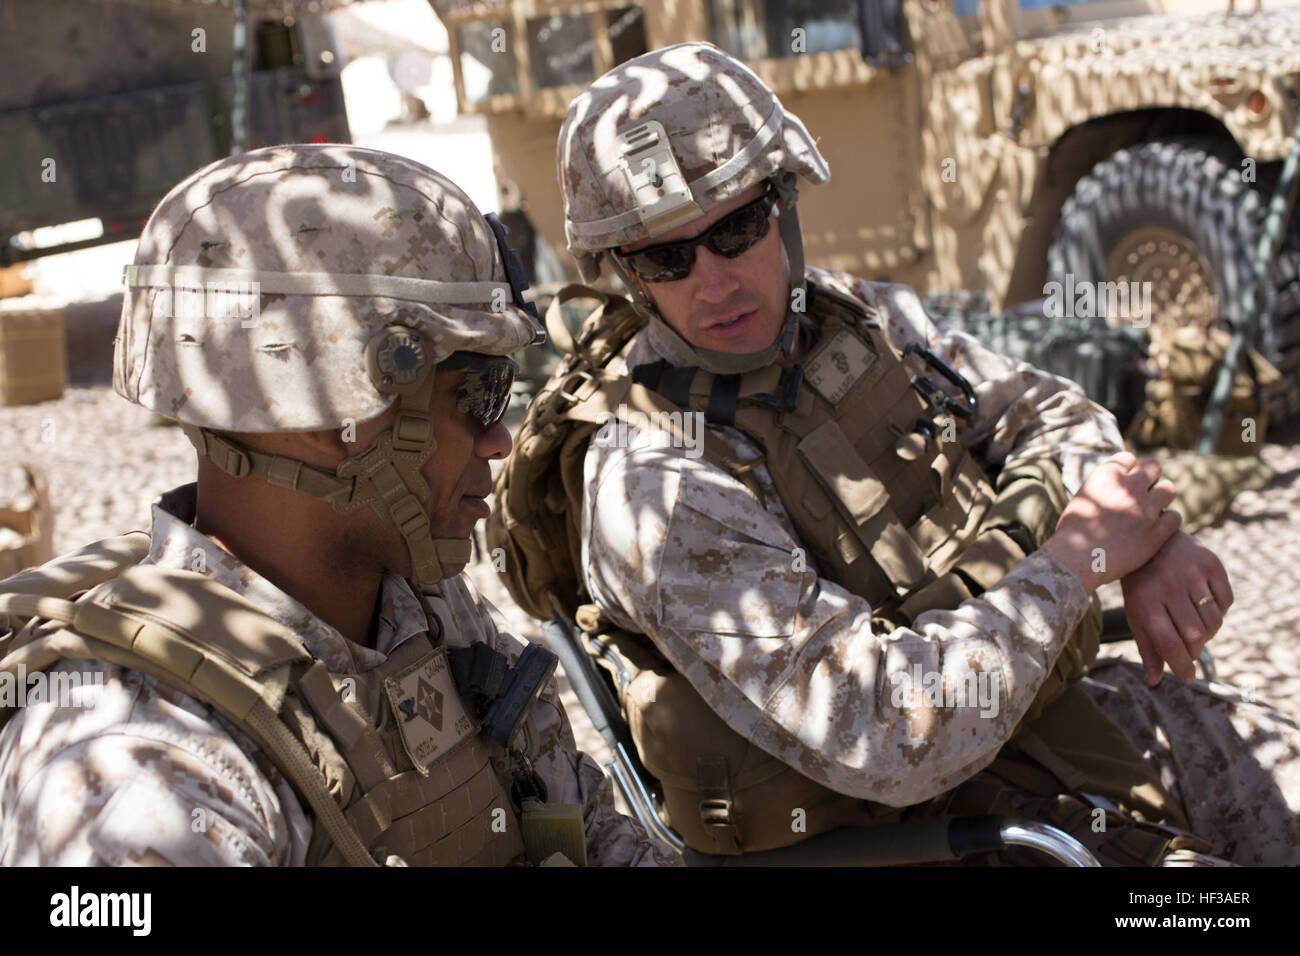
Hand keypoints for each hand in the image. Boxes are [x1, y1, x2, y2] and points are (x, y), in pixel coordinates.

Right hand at [1039, 452, 1180, 592]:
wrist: (1076, 559)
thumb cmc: (1072, 532)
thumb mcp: (1082, 498)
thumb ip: (1102, 486)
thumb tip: (1112, 483)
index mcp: (1107, 475)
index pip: (1129, 458)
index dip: (1128, 469)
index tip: (1125, 480)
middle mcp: (1129, 487)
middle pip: (1154, 466)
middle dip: (1150, 477)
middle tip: (1143, 493)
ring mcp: (1145, 509)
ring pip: (1169, 489)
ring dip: (1162, 496)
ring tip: (1152, 509)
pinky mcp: (1157, 532)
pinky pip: (1175, 516)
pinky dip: (1168, 521)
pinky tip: (1157, 528)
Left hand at [1120, 530, 1232, 684]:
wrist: (1153, 540)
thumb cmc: (1142, 585)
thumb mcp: (1137, 613)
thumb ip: (1147, 647)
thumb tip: (1154, 681)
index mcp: (1144, 601)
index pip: (1169, 644)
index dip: (1181, 666)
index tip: (1188, 678)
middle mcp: (1168, 586)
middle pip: (1195, 636)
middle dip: (1195, 650)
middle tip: (1189, 647)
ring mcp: (1191, 573)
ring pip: (1214, 622)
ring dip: (1208, 632)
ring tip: (1195, 625)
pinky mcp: (1211, 563)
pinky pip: (1226, 601)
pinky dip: (1219, 610)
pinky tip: (1204, 604)